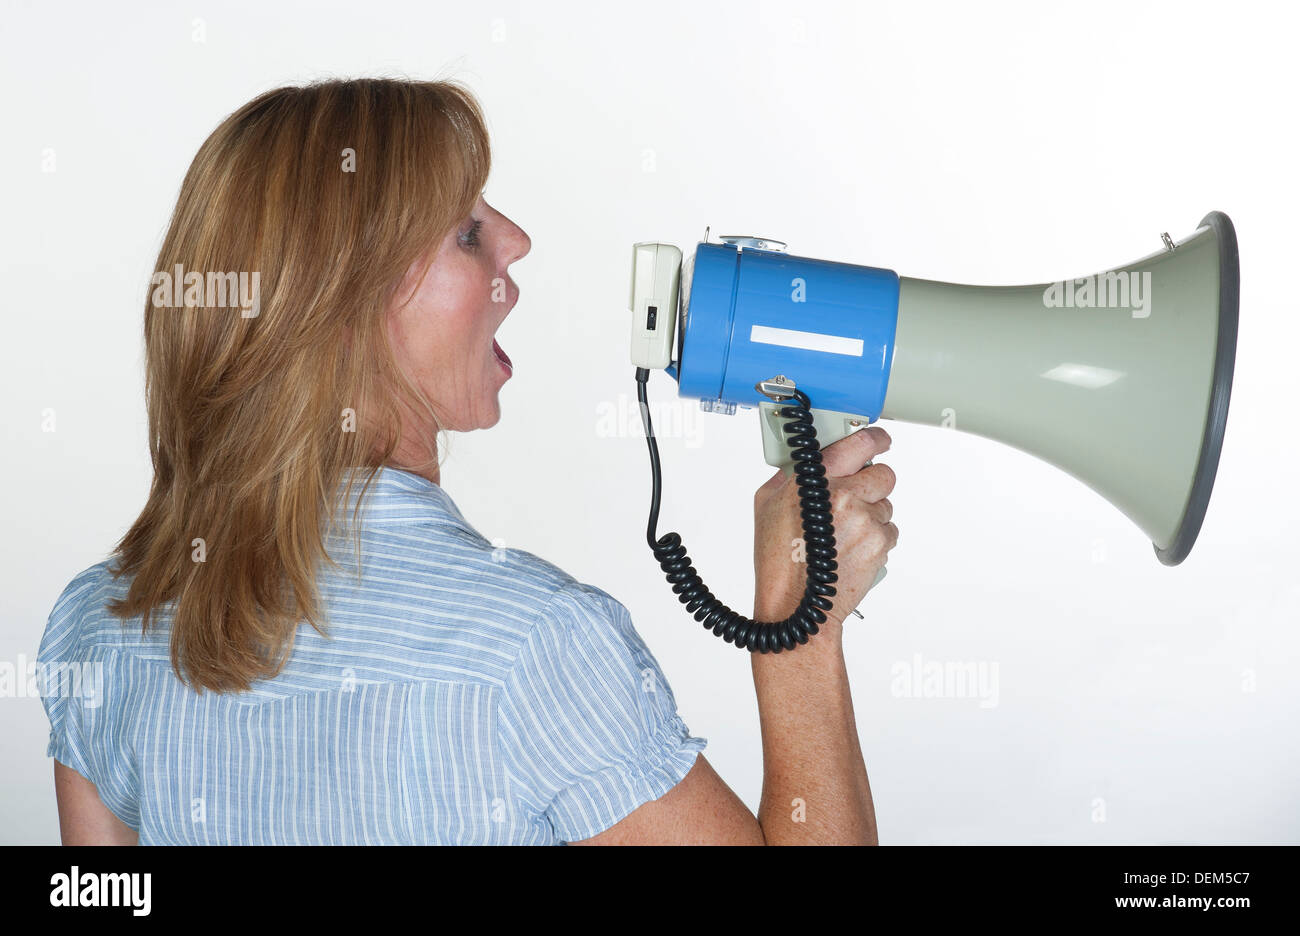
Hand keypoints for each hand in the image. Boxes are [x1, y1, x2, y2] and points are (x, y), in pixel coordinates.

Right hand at [753, 426, 897, 627]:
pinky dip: (876, 538)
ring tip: (844, 534)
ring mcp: (866, 520)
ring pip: (887, 504)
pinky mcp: (880, 543)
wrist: (798, 606)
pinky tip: (851, 550)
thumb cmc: (777, 559)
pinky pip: (890, 530)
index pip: (859, 442)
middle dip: (873, 483)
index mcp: (816, 479)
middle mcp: (844, 495)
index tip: (879, 439)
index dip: (874, 438)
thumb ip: (790, 475)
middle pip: (883, 473)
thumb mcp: (767, 504)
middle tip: (855, 498)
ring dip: (872, 514)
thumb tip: (806, 460)